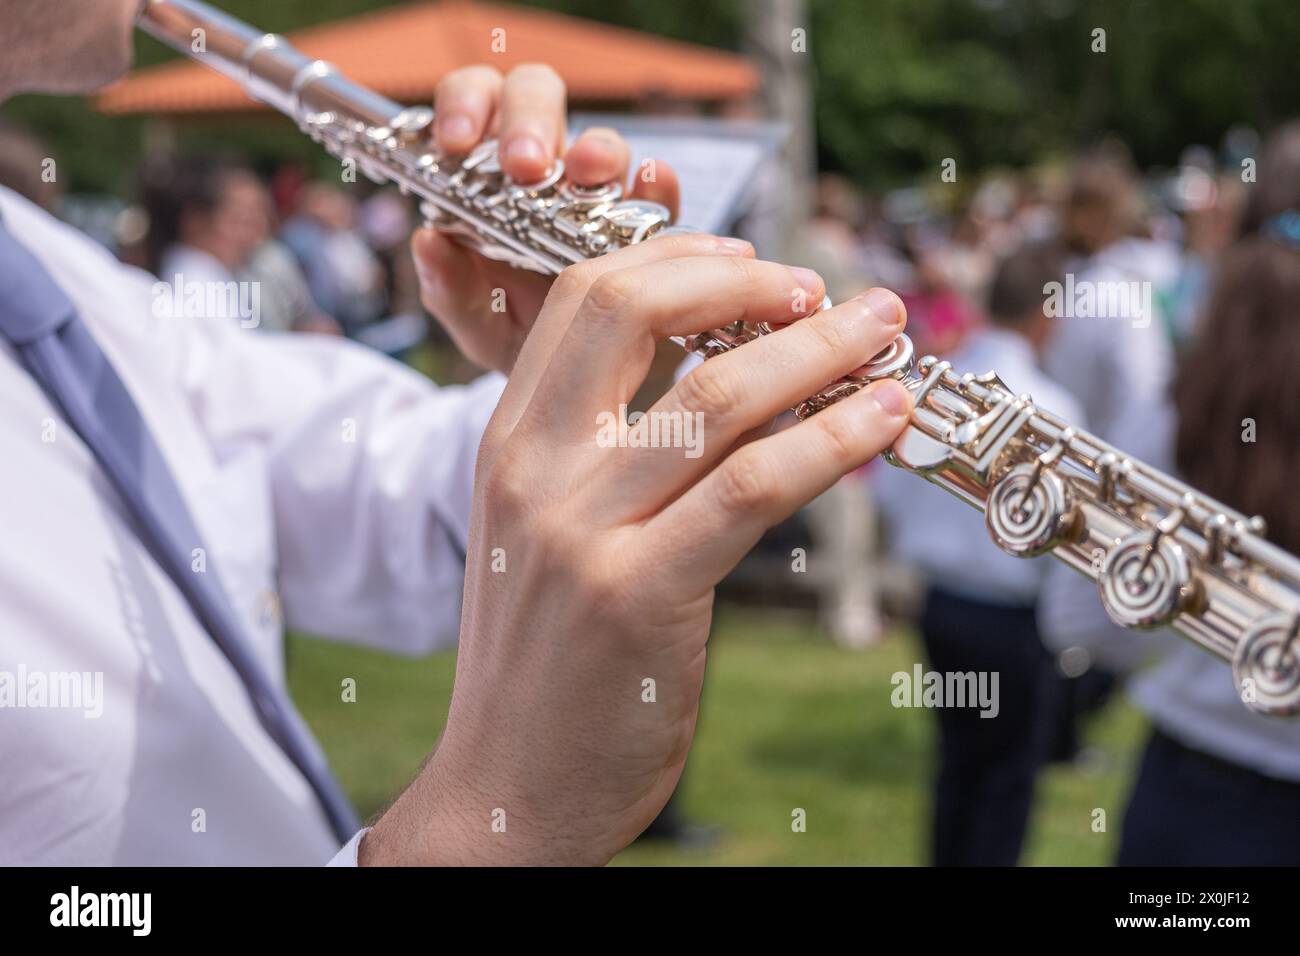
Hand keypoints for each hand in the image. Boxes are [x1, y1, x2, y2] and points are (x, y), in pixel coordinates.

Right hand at [362, 235, 912, 864]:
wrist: (504, 787)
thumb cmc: (543, 660)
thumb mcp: (547, 530)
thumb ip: (605, 451)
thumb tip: (715, 377)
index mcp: (508, 441)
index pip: (586, 297)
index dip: (683, 260)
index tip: (756, 263)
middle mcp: (535, 469)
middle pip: (638, 311)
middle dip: (750, 282)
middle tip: (826, 291)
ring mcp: (582, 531)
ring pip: (718, 397)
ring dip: (819, 351)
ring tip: (882, 334)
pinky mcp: (638, 595)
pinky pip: (754, 487)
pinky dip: (833, 440)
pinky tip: (882, 420)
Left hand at [412, 63, 679, 372]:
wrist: (577, 387)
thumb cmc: (518, 341)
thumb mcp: (476, 323)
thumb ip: (449, 289)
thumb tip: (428, 241)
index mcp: (488, 175)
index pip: (474, 103)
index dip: (465, 103)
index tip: (456, 140)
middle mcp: (546, 172)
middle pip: (538, 98)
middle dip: (529, 117)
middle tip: (524, 163)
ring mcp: (599, 195)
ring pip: (601, 141)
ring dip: (594, 149)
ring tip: (585, 175)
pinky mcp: (648, 226)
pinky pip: (656, 192)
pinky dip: (654, 184)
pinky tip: (648, 191)